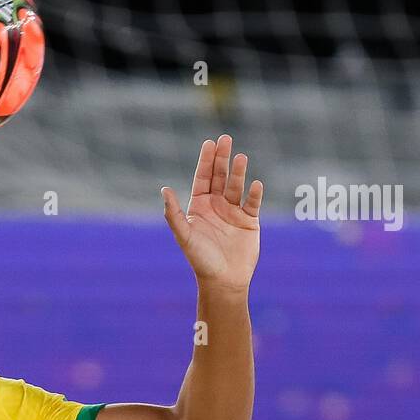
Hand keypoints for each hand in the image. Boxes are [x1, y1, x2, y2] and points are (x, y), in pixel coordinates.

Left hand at [161, 134, 262, 292]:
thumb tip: (164, 190)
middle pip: (219, 176)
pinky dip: (255, 193)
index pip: (202, 178)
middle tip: (226, 138)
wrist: (223, 280)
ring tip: (240, 157)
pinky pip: (253, 203)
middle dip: (222, 158)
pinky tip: (256, 184)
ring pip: (236, 186)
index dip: (206, 161)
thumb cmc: (200, 259)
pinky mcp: (250, 221)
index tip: (209, 143)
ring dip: (238, 172)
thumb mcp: (185, 235)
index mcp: (199, 207)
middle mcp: (216, 206)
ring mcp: (234, 212)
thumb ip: (173, 214)